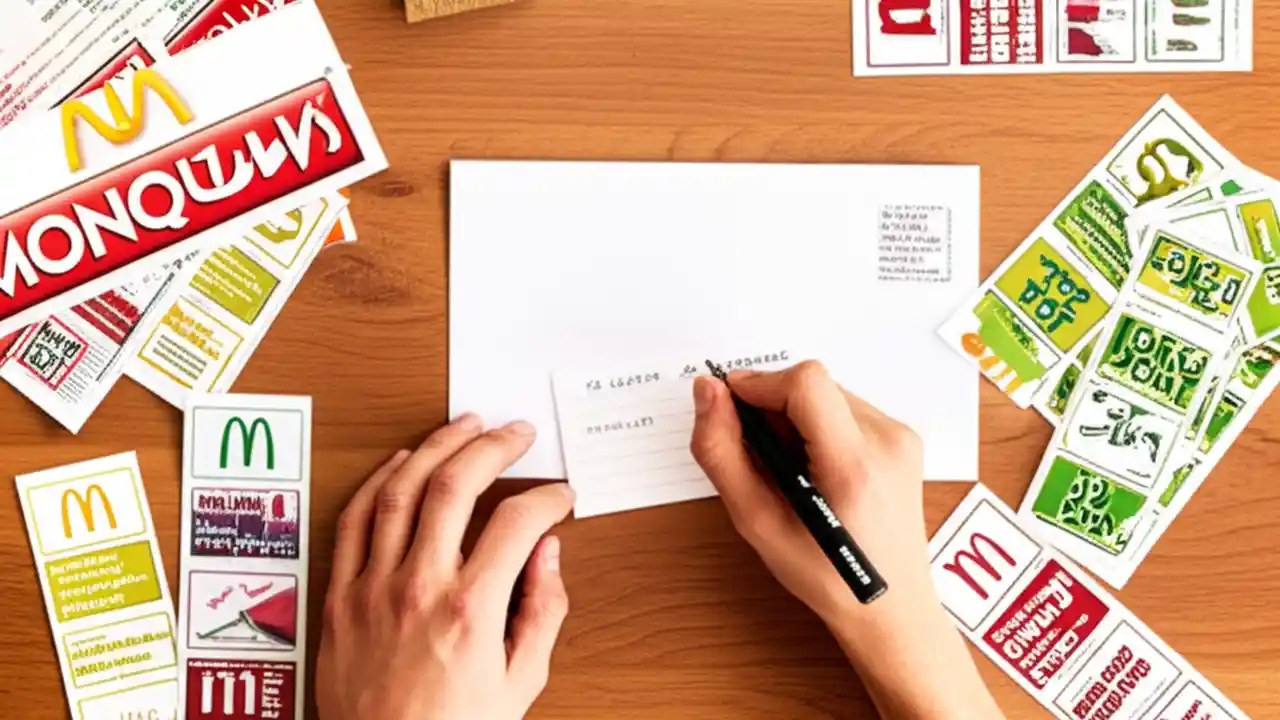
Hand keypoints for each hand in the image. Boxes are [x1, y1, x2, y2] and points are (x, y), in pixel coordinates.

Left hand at [317, 415, 574, 719]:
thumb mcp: (520, 685)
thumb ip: (542, 613)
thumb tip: (548, 555)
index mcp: (471, 610)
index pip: (517, 522)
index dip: (547, 497)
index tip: (559, 495)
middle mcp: (419, 587)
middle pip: (456, 486)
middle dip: (494, 446)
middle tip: (516, 432)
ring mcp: (373, 588)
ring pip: (402, 490)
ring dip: (437, 446)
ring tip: (465, 426)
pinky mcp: (340, 597)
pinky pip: (354, 520)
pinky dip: (379, 481)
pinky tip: (402, 462)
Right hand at [690, 361, 1001, 718]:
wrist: (889, 604)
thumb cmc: (826, 575)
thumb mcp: (757, 522)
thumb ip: (722, 452)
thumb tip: (707, 393)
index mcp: (853, 466)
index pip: (806, 383)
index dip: (758, 384)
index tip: (728, 405)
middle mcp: (886, 441)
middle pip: (812, 385)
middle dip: (772, 407)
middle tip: (758, 455)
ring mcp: (900, 437)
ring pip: (826, 393)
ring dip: (794, 417)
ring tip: (789, 469)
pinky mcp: (902, 438)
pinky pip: (845, 407)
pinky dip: (817, 426)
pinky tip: (814, 468)